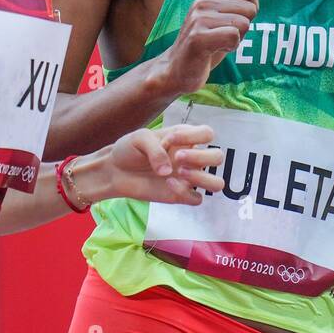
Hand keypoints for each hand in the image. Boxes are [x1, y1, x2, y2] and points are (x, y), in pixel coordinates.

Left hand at [101, 123, 224, 204]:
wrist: (114, 170)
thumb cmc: (129, 149)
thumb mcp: (139, 138)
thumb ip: (155, 149)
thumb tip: (168, 171)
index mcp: (185, 138)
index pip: (208, 133)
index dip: (195, 135)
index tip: (170, 139)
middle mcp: (191, 157)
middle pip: (218, 157)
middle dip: (200, 157)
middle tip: (177, 157)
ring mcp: (187, 178)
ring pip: (217, 183)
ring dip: (201, 177)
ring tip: (179, 172)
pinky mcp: (179, 196)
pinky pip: (197, 199)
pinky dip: (186, 192)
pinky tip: (168, 185)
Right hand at [151, 0, 266, 95]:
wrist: (179, 68)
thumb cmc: (207, 41)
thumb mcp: (226, 16)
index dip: (249, 11)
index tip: (231, 23)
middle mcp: (203, 1)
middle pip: (250, 9)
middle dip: (243, 28)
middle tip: (221, 37)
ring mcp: (199, 19)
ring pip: (244, 24)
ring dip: (236, 40)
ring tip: (216, 44)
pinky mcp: (198, 38)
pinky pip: (234, 36)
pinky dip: (230, 47)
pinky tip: (214, 50)